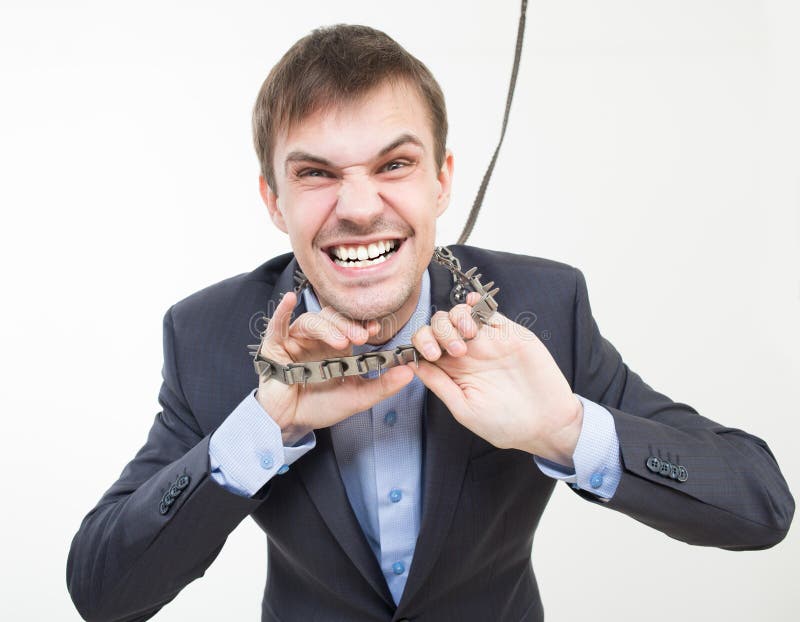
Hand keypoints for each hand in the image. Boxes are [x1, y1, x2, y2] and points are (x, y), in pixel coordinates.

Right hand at [256, 292, 414, 443]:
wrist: (290, 423)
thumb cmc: (319, 407)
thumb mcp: (356, 397)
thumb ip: (383, 386)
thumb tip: (409, 372)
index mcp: (337, 345)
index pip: (352, 325)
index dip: (364, 323)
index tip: (377, 328)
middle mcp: (317, 338)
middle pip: (333, 319)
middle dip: (348, 325)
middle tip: (361, 337)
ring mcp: (296, 339)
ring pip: (311, 321)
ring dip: (327, 328)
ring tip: (340, 343)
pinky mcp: (274, 345)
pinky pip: (277, 324)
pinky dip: (282, 311)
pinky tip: (290, 299)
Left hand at [410, 293, 582, 465]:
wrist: (547, 423)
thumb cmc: (507, 424)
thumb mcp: (465, 409)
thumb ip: (440, 385)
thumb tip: (412, 365)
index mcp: (452, 372)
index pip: (426, 347)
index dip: (421, 344)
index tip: (430, 355)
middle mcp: (466, 354)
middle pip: (439, 326)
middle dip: (439, 331)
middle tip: (456, 350)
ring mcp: (487, 341)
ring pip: (460, 314)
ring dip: (456, 318)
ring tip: (469, 335)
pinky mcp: (508, 333)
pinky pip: (488, 311)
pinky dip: (477, 304)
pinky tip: (474, 308)